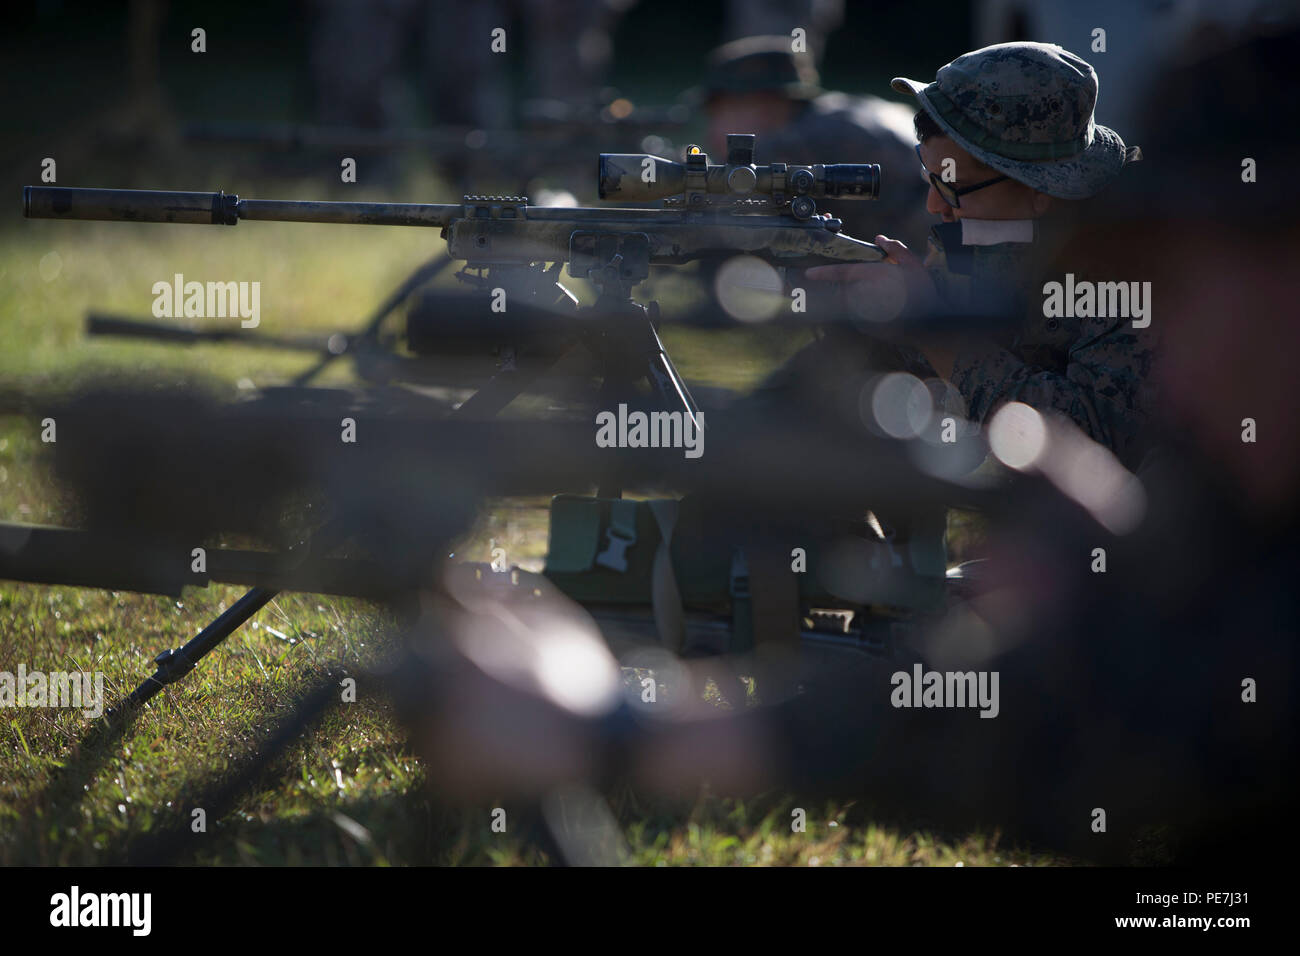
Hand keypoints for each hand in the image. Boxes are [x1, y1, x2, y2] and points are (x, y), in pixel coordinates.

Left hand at [807, 235, 959, 377]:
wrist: (929, 326)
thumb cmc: (924, 293)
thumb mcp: (914, 264)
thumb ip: (896, 249)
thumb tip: (879, 238)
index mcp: (875, 276)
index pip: (843, 272)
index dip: (824, 272)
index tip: (809, 274)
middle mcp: (866, 293)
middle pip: (847, 289)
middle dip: (852, 290)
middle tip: (869, 293)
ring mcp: (864, 311)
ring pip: (852, 303)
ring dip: (860, 302)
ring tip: (883, 305)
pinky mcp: (865, 326)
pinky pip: (858, 316)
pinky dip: (865, 314)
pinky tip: (884, 315)